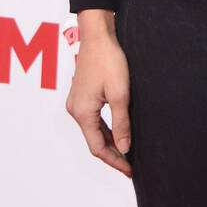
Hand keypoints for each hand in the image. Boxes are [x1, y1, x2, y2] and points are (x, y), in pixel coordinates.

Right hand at [65, 22, 132, 176]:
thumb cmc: (108, 60)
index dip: (114, 161)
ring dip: (110, 142)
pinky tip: (119, 132)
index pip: (98, 148)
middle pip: (94, 141)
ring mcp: (77, 103)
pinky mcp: (82, 96)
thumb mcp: (120, 94)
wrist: (98, 36)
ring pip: (94, 131)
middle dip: (113, 154)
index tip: (129, 170)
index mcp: (82, 113)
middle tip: (131, 165)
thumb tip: (124, 148)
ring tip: (128, 152)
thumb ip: (122, 123)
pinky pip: (93, 120)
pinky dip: (106, 129)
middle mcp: (75, 110)